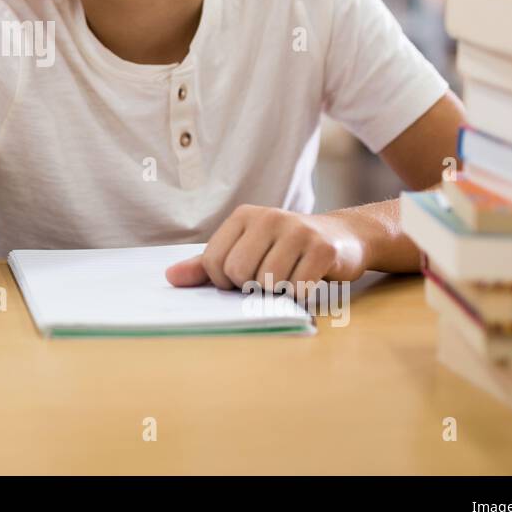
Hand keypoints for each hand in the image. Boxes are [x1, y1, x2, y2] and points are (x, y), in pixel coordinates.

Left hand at [165, 205, 368, 299]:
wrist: (342, 237)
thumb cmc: (285, 249)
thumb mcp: (245, 250)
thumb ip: (206, 266)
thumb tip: (170, 278)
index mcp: (244, 216)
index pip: (214, 262)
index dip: (225, 282)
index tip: (242, 279)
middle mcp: (268, 217)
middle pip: (238, 273)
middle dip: (251, 288)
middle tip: (269, 279)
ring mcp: (297, 230)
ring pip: (267, 282)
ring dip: (278, 292)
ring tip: (289, 276)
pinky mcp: (322, 248)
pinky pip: (297, 288)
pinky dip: (299, 295)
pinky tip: (307, 280)